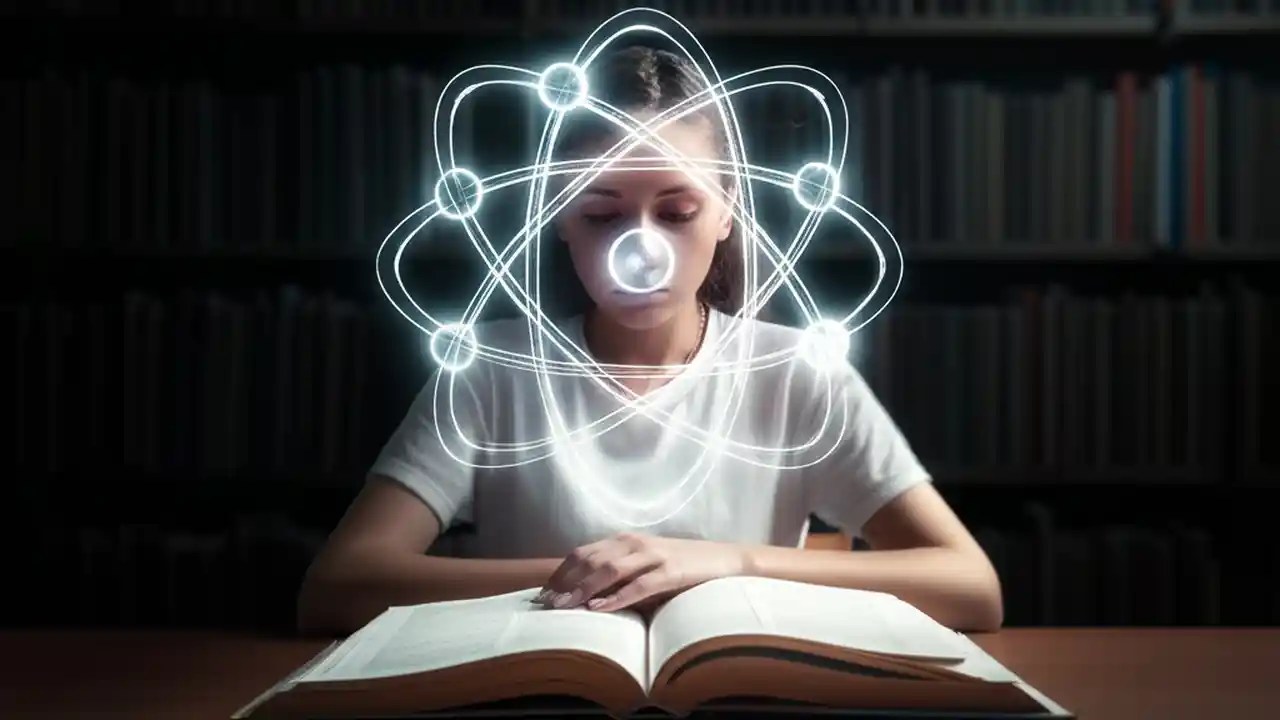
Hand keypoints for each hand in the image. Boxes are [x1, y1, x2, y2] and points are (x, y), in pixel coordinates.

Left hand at [536, 532, 749, 612]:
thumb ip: (619, 573)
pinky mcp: (671, 572)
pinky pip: (638, 585)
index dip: (560, 573)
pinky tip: (599, 608)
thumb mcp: (645, 564)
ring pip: (609, 570)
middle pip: (590, 560)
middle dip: (565, 583)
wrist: (725, 560)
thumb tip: (583, 594)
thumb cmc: (682, 566)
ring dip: (583, 589)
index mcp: (625, 540)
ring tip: (565, 607)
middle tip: (546, 604)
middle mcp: (635, 543)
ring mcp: (653, 556)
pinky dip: (616, 597)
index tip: (543, 593)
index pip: (582, 553)